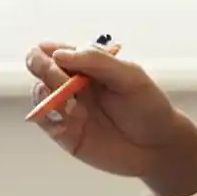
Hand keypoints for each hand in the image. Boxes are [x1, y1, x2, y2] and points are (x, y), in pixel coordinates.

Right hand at [24, 41, 188, 176]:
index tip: (58, 59)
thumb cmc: (148, 106)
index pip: (52, 49)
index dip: (46, 51)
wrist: (158, 146)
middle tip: (62, 80)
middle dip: (43, 69)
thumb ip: (97, 61)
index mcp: (86, 64)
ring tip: (73, 106)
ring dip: (48, 95)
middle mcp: (71, 83)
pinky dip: (47, 118)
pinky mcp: (65, 133)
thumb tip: (58, 54)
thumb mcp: (130, 76)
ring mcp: (66, 108)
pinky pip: (43, 121)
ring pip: (38, 93)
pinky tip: (69, 121)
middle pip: (38, 67)